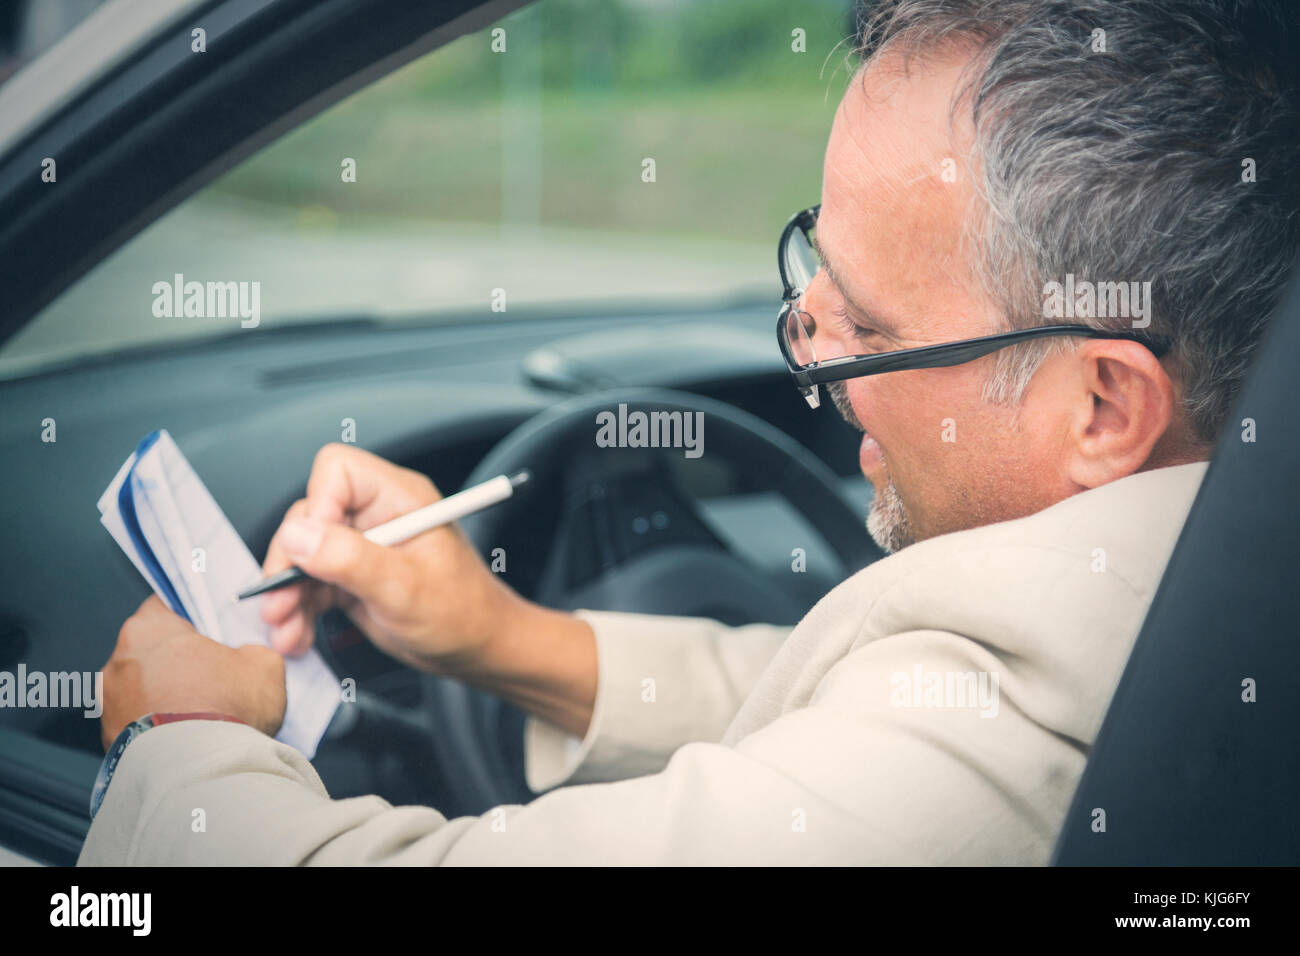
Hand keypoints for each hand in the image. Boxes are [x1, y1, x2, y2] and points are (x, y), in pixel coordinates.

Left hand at [101, 596, 285, 749]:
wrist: (202, 772)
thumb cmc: (225, 709)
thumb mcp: (264, 664)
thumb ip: (251, 651)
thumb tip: (246, 660)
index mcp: (148, 628)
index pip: (163, 607)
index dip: (189, 620)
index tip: (206, 634)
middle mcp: (118, 662)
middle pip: (150, 651)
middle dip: (175, 662)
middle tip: (210, 678)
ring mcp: (107, 704)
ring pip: (139, 690)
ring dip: (162, 697)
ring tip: (198, 716)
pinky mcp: (108, 742)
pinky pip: (135, 725)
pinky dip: (155, 729)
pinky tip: (185, 739)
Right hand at [259, 444, 527, 672]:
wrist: (478, 649)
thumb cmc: (463, 613)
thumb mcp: (405, 588)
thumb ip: (351, 560)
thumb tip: (298, 535)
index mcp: (400, 498)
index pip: (338, 471)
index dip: (318, 506)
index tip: (311, 551)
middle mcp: (378, 515)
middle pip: (310, 515)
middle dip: (290, 561)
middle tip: (280, 601)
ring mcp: (363, 546)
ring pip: (303, 553)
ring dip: (287, 592)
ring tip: (286, 629)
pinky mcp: (352, 576)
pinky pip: (310, 582)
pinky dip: (298, 609)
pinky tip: (297, 635)